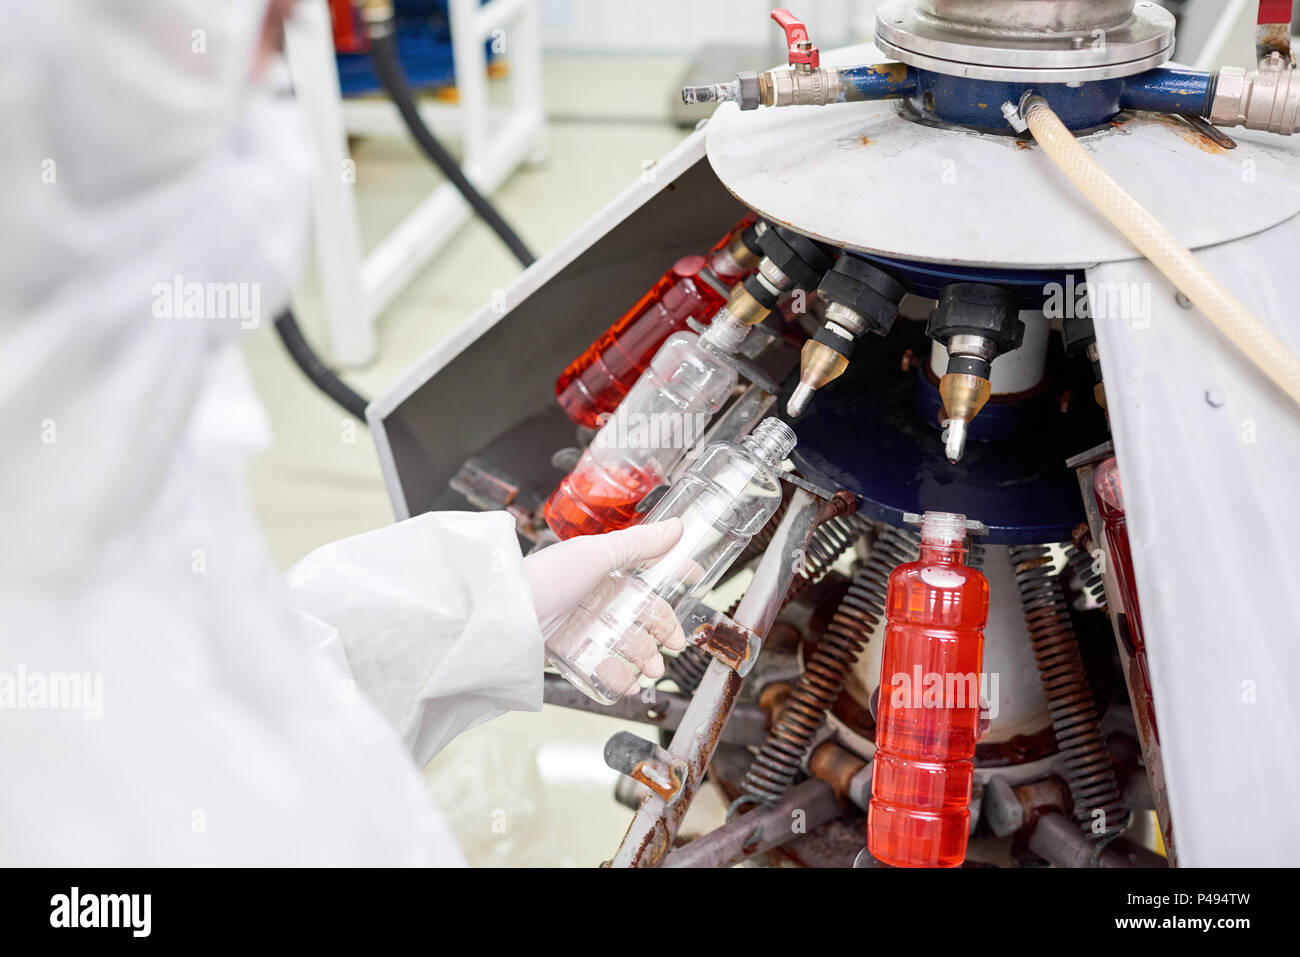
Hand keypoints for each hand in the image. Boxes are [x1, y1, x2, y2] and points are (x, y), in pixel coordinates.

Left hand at [524, 520, 687, 685]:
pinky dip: (618, 677)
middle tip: (673, 646)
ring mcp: (583, 625)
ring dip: (643, 658)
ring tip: (650, 670)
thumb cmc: (547, 578)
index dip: (671, 582)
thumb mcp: (597, 553)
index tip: (695, 586)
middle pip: (641, 616)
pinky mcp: (569, 652)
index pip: (646, 576)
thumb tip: (677, 527)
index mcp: (603, 570)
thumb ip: (639, 544)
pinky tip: (627, 684)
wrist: (503, 618)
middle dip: (661, 632)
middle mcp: (595, 597)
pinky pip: (601, 667)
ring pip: (625, 644)